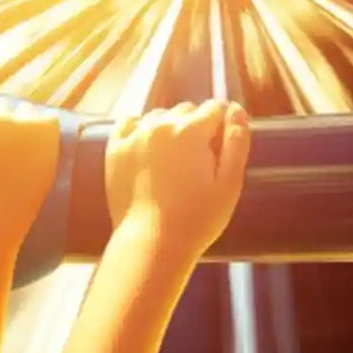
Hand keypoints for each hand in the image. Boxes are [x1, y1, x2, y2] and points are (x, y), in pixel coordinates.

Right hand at [0, 101, 58, 233]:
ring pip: (29, 113)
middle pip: (6, 108)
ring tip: (25, 141)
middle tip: (6, 142)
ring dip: (27, 123)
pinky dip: (47, 130)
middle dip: (4, 121)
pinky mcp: (47, 142)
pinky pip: (51, 123)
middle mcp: (1, 117)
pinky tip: (44, 144)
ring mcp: (26, 128)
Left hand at [106, 100, 250, 255]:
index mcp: (191, 131)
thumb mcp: (229, 183)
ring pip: (159, 115)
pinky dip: (141, 128)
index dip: (223, 124)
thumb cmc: (196, 219)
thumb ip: (236, 142)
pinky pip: (130, 122)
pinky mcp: (115, 150)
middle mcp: (160, 125)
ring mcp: (134, 136)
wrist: (151, 244)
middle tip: (199, 158)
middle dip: (197, 125)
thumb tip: (236, 109)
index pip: (215, 108)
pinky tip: (148, 147)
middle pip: (187, 109)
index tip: (222, 146)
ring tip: (174, 158)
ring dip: (170, 126)